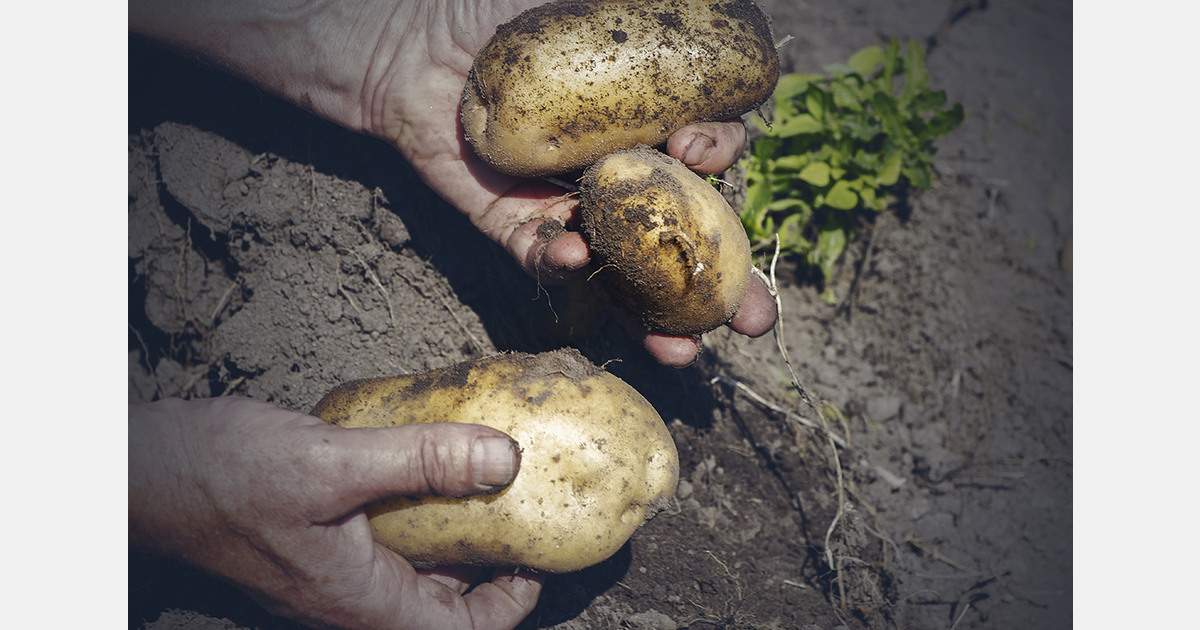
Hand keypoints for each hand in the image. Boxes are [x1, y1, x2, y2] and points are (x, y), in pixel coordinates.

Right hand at [129, 397, 542, 629]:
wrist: (141, 470)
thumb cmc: (219, 478)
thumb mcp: (331, 463)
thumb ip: (422, 460)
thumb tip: (506, 457)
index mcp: (360, 601)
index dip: (510, 602)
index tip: (538, 553)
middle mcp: (351, 594)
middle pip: (444, 598)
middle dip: (491, 557)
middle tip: (521, 502)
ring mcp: (332, 566)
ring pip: (416, 560)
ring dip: (454, 523)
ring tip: (484, 470)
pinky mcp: (318, 535)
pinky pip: (385, 529)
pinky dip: (415, 498)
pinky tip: (423, 452)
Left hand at [369, 2, 777, 366]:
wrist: (410, 41)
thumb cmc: (496, 9)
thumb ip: (641, 12)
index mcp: (648, 119)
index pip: (705, 152)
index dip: (717, 156)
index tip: (700, 148)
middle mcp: (619, 173)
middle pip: (684, 236)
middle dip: (724, 285)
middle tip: (755, 319)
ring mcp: (570, 204)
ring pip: (625, 272)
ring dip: (656, 317)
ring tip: (682, 350)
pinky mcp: (517, 225)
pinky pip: (545, 256)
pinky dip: (563, 262)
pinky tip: (576, 254)